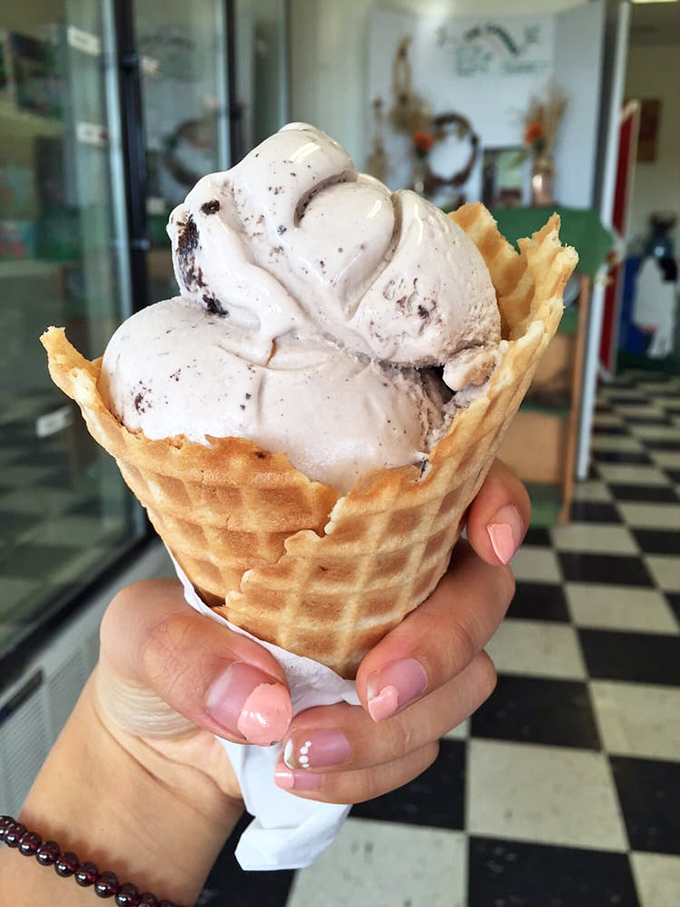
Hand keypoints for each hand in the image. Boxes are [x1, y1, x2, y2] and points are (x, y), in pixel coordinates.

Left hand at [95, 458, 526, 810]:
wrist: (161, 737)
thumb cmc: (163, 648)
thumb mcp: (141, 631)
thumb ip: (185, 651)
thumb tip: (266, 700)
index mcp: (352, 526)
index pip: (454, 487)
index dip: (493, 501)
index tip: (485, 539)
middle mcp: (397, 580)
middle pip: (481, 593)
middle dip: (441, 645)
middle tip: (374, 690)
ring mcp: (406, 651)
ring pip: (465, 681)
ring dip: (394, 729)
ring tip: (301, 746)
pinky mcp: (400, 720)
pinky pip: (422, 748)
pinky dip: (368, 769)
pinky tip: (299, 769)